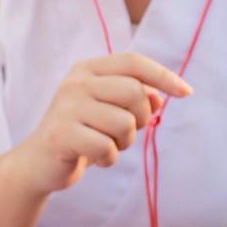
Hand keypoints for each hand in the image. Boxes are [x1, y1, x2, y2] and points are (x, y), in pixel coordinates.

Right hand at [9, 53, 188, 194]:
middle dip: (142, 118)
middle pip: (134, 92)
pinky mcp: (61, 135)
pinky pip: (107, 147)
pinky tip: (95, 159)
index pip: (133, 62)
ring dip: (124, 143)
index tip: (187, 92)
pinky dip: (109, 159)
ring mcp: (66, 107)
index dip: (163, 76)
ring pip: (124, 123)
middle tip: (126, 133)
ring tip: (107, 146)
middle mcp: (75, 83)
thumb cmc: (82, 134)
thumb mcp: (109, 110)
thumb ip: (133, 98)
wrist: (40, 163)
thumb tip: (160, 97)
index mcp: (88, 69)